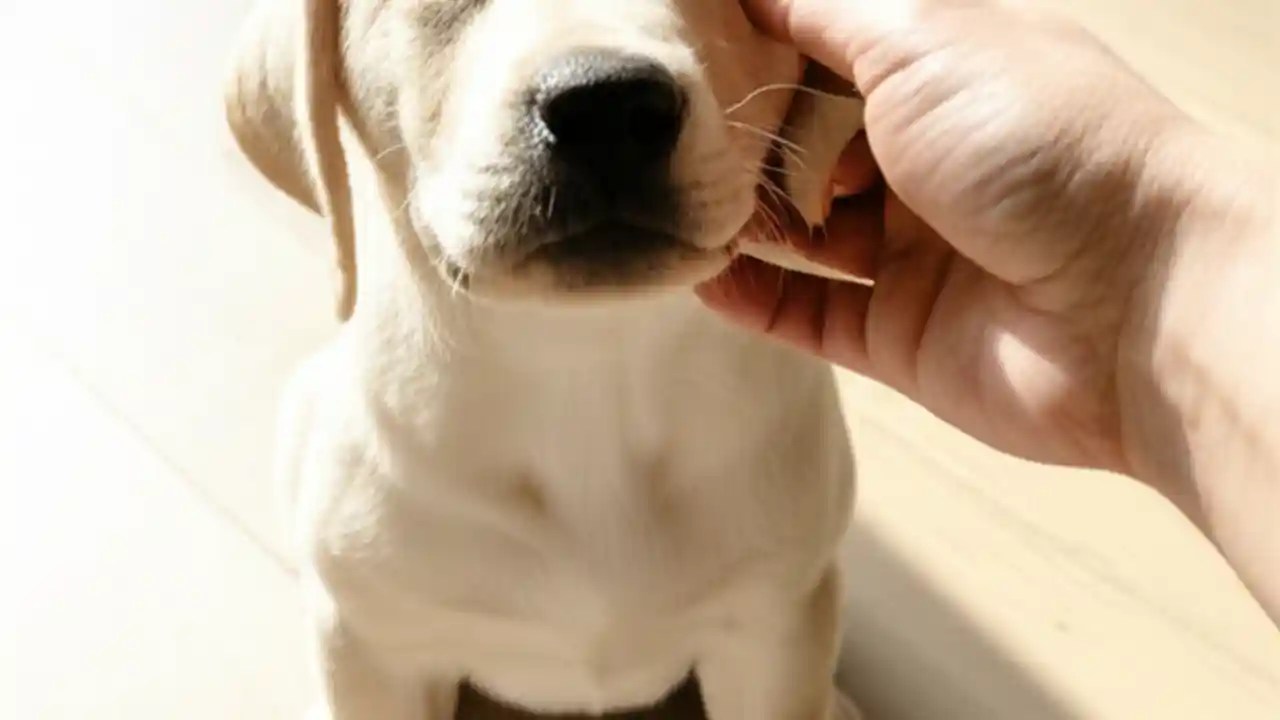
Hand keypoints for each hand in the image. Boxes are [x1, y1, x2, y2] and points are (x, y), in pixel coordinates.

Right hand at [701, 0, 1196, 472]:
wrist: (1137, 306)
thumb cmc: (1043, 145)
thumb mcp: (926, 36)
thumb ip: (825, 11)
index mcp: (950, 71)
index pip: (833, 48)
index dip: (763, 44)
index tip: (689, 45)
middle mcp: (932, 157)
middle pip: (812, 142)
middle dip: (745, 136)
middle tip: (672, 134)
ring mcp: (915, 250)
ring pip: (804, 232)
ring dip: (742, 216)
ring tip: (673, 201)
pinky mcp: (899, 333)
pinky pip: (806, 314)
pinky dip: (753, 296)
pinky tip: (703, 273)